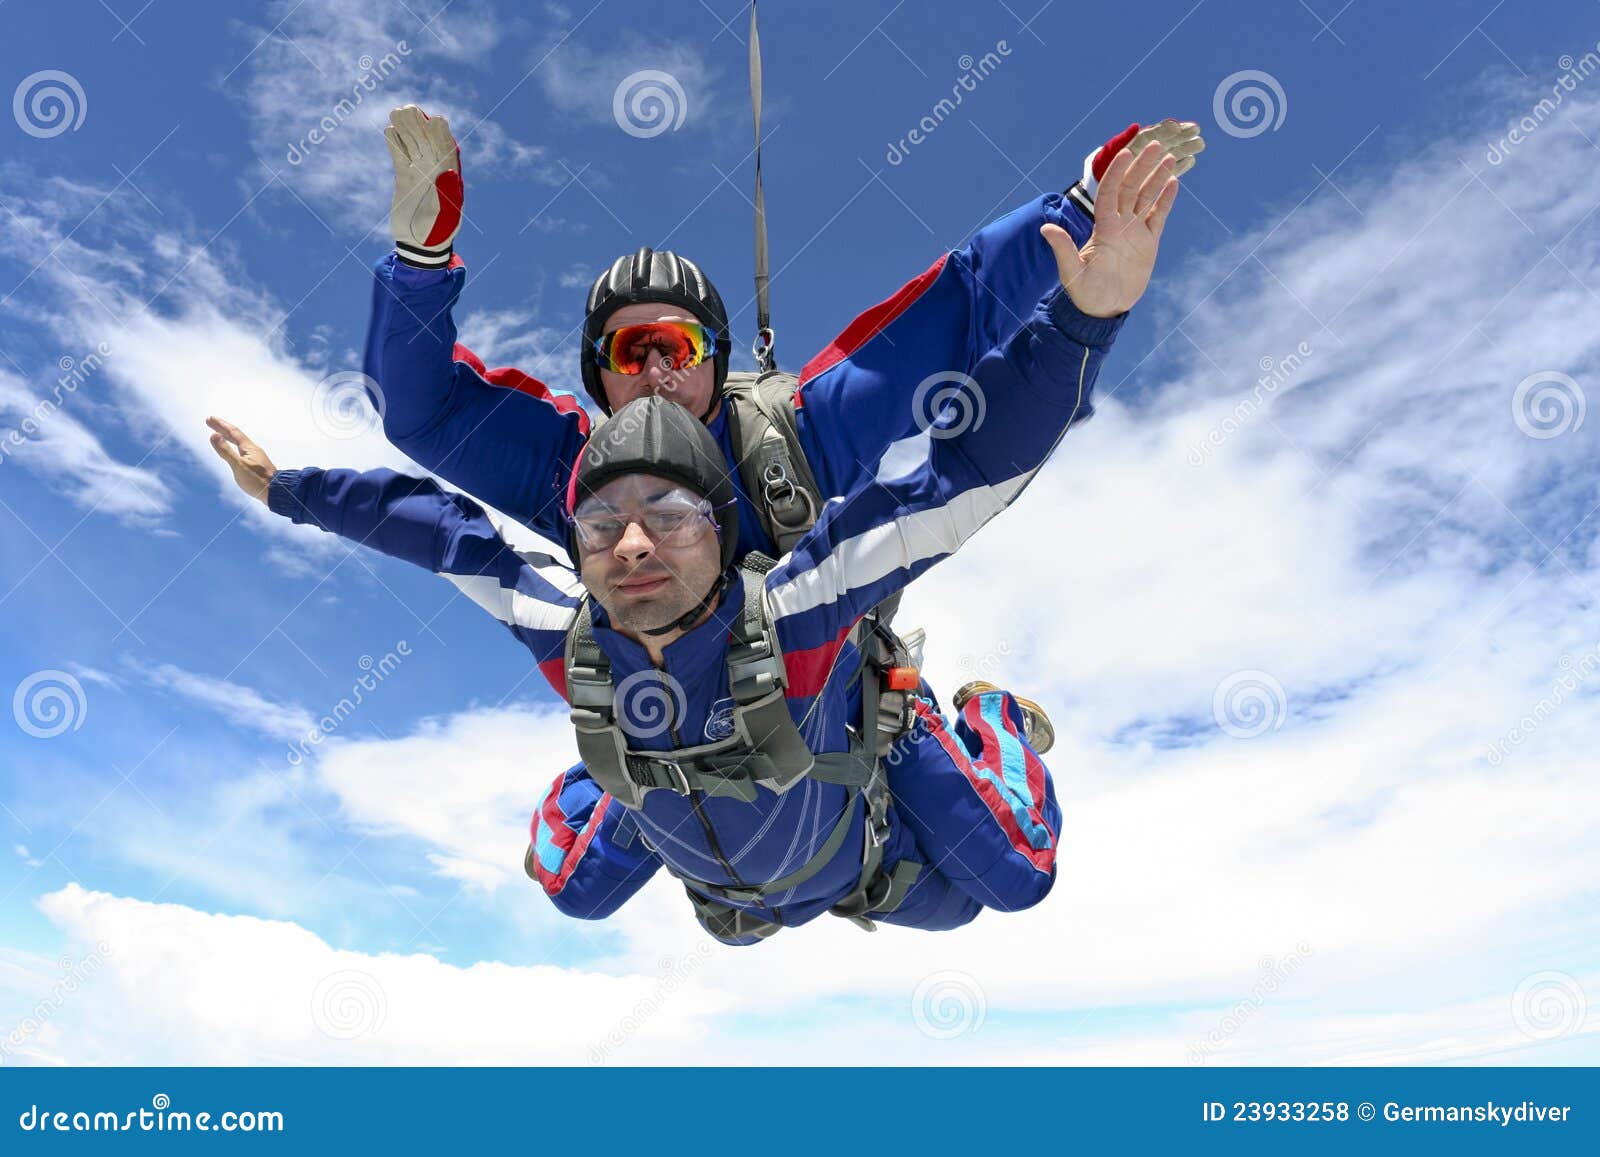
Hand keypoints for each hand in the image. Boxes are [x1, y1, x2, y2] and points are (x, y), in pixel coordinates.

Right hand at [207, 416, 277, 505]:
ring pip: (239, 444)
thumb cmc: (258, 480)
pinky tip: (235, 452)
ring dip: (228, 437)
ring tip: (219, 434)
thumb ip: (225, 451)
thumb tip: (214, 435)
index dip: (221, 425)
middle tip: (210, 421)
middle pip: (236, 436)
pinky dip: (234, 447)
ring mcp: (256, 458)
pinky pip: (242, 451)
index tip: (210, 418)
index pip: (233, 432)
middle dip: (222, 428)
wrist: (277, 493)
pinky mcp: (257, 466)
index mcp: (249, 448)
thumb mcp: (238, 465)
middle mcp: (253, 450)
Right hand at [385, 104, 462, 267]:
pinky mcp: (404, 178)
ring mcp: (419, 174)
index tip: (436, 119)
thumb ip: (447, 195)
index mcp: (450, 179)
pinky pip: (400, 157)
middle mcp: (436, 173)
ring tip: (397, 111)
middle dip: (420, 126)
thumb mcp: (445, 217)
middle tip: (409, 108)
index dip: (442, 135)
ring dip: (406, 129)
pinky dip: (395, 144)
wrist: (419, 246)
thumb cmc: (437, 235)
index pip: (447, 151)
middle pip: (428, 144)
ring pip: (413, 146)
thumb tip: (449, 172)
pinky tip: (390, 130)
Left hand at [1043, 142, 1178, 317]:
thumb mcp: (1071, 272)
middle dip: (1141, 166)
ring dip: (1156, 177)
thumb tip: (1045, 228)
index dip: (1116, 173)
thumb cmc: (1084, 292)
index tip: (1125, 153)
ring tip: (1168, 157)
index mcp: (1102, 227)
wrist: (1103, 308)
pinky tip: (1173, 182)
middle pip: (1131, 188)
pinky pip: (1158, 216)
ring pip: (1147, 197)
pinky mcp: (1148, 242)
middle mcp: (1118, 224)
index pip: (1109, 192)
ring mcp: (1134, 232)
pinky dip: (1165, 200)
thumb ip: (1063, 249)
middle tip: (1154, 144)